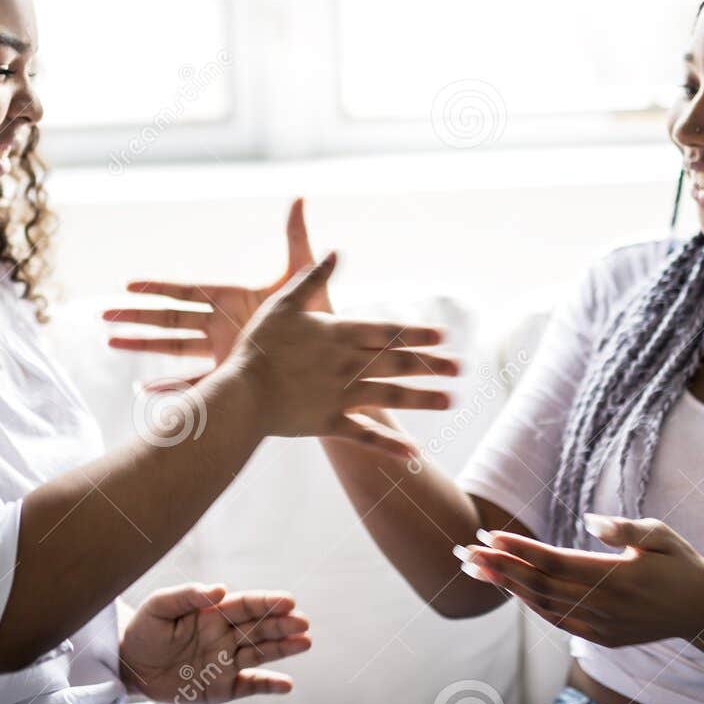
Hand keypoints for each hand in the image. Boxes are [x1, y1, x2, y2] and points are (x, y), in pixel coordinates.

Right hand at [105, 198, 330, 392]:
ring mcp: (223, 351)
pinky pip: (196, 381)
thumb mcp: (303, 274)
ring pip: (174, 349)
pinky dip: (170, 386)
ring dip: (143, 346)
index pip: (186, 292)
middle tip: (103, 315)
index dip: (158, 288)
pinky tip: (143, 388)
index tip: (128, 285)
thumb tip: (299, 197)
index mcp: (231, 298)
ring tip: (111, 342)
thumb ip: (296, 237)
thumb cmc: (317, 312)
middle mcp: (221, 324)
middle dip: (137, 317)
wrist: (329, 352)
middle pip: (170, 320)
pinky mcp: (232, 374)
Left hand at [118, 583, 311, 703]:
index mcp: (214, 614)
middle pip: (259, 628)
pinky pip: (250, 686)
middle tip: (302, 623)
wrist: (129, 665)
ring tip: (305, 642)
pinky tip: (286, 684)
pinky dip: (268, 685)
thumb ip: (187, 596)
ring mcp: (226, 662)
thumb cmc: (144, 629)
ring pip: (260, 654)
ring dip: (283, 649)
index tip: (288, 601)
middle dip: (282, 625)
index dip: (268, 603)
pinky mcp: (223, 687)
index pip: (246, 605)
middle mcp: (226, 636)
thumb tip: (220, 590)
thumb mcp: (159, 606)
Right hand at [217, 253, 456, 454]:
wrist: (242, 394)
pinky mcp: (328, 424)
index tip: (444, 335)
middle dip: (432, 365)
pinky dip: (389, 445)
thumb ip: (312, 278)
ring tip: (451, 400)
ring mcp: (340, 397)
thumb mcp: (284, 303)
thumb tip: (336, 251)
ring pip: (390, 397)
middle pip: (397, 364)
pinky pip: (365, 436)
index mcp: (338, 335)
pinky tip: (413, 452)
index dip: (417, 333)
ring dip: (423, 399)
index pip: (387, 332)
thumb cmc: (258, 345)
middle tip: (461, 367)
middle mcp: (347, 365)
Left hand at [455, 515, 703, 647]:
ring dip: (506, 586)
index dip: (519, 550)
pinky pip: (556, 621)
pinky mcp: (602, 638)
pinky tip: (510, 588)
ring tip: (475, 568)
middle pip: (539, 585)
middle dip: (499, 567)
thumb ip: (626, 529)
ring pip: (543, 606)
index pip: (555, 562)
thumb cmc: (681, 562)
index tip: (489, 535)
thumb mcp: (661, 535)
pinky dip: (530, 605)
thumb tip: (590, 521)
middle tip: (464, 551)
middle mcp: (604, 606)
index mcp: (617, 577)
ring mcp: (601, 626)